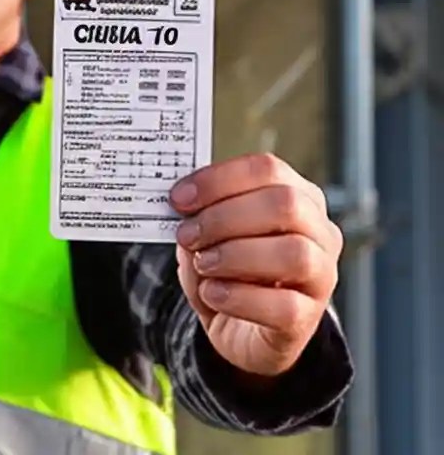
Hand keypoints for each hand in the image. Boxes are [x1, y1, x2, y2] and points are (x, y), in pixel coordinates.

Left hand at [170, 153, 342, 377]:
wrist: (242, 330)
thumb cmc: (228, 272)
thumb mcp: (210, 237)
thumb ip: (200, 216)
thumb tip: (182, 203)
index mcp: (297, 197)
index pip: (267, 170)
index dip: (219, 180)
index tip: (179, 198)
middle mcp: (319, 232)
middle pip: (285, 205)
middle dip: (224, 218)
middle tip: (187, 235)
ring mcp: (321, 276)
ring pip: (293, 253)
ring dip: (234, 255)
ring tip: (202, 263)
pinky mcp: (308, 318)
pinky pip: (283, 305)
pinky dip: (238, 297)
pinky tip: (212, 293)